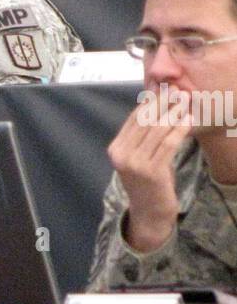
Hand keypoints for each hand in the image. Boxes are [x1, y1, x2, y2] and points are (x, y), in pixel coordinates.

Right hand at [108, 92, 193, 253]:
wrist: (149, 212)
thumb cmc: (148, 181)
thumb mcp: (139, 156)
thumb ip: (143, 135)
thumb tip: (156, 103)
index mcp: (115, 149)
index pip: (134, 118)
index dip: (152, 102)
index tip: (167, 91)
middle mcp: (121, 155)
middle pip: (145, 121)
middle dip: (164, 103)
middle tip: (179, 92)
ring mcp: (135, 164)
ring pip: (158, 130)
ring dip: (174, 113)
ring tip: (186, 103)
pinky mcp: (152, 171)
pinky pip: (168, 144)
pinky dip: (179, 129)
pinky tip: (188, 121)